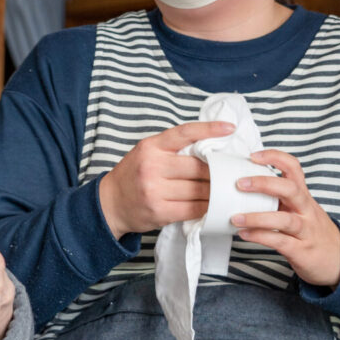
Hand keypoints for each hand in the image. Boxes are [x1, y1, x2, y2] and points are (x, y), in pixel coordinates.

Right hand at [98, 121, 234, 237]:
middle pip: (197, 167)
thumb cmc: (134, 175)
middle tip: (229, 173)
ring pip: (198, 189)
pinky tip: (212, 206)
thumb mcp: (147, 153)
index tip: (229, 128)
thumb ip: (172, 149)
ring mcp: (155, 190)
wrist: (110, 203)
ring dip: (215, 191)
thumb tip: (210, 149)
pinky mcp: (159, 211)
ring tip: (225, 190)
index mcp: (151, 147)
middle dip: (217, 171)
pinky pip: (192, 208)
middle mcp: (152, 166)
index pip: (184, 133)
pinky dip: (206, 207)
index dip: (209, 129)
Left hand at [230, 149, 339, 287]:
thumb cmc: (311, 231)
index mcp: (302, 196)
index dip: (275, 158)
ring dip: (257, 217)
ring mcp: (305, 230)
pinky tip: (245, 234)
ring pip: (284, 219)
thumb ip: (279, 197)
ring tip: (236, 218)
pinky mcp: (301, 250)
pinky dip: (261, 237)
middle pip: (290, 189)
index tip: (253, 156)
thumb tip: (244, 184)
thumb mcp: (300, 209)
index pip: (293, 168)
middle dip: (264, 183)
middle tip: (240, 183)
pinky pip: (280, 242)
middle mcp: (306, 210)